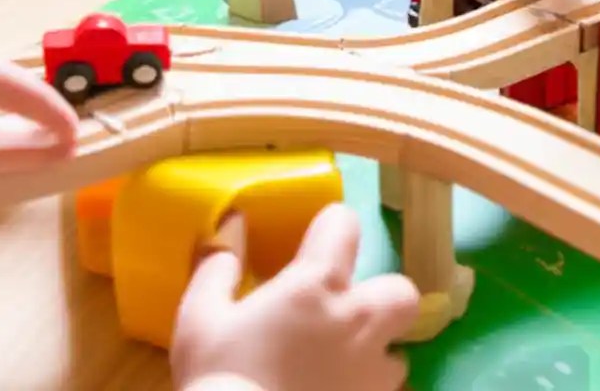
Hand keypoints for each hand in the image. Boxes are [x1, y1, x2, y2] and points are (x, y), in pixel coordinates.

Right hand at [173, 204, 419, 390]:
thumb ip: (215, 273)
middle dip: (381, 298)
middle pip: (400, 290)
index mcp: (315, 285)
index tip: (319, 241)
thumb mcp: (199, 320)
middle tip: (347, 313)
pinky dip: (367, 390)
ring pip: (399, 350)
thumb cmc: (218, 377)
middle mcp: (356, 318)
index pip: (344, 224)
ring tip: (342, 367)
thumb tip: (227, 240)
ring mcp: (373, 367)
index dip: (332, 228)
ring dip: (376, 353)